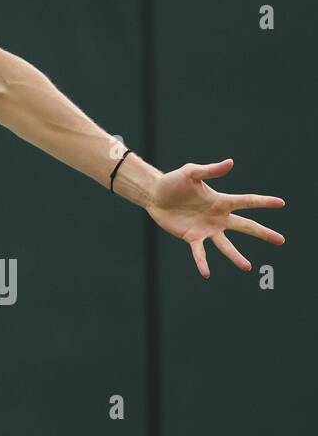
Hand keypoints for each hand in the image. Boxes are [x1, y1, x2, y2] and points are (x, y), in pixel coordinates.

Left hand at [146, 159, 284, 277]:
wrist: (155, 195)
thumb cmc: (174, 182)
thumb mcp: (191, 173)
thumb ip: (210, 170)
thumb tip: (231, 162)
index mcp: (221, 201)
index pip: (246, 201)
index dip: (263, 201)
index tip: (281, 203)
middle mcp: (218, 217)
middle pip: (244, 226)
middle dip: (262, 233)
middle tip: (281, 240)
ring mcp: (206, 229)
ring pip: (225, 245)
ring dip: (235, 256)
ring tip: (247, 267)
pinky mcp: (192, 237)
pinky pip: (200, 252)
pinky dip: (203, 262)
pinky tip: (207, 273)